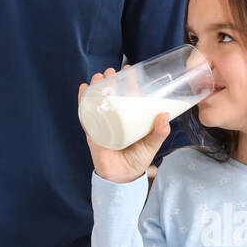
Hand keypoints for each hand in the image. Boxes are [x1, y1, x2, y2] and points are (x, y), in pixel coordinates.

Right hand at [77, 67, 169, 184]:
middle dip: (109, 80)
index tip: (128, 69)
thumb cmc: (137, 160)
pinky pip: (85, 114)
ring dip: (96, 86)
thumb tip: (164, 114)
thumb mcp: (151, 145)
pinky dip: (83, 101)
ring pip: (97, 101)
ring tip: (99, 76)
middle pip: (110, 95)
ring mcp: (102, 123)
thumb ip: (159, 132)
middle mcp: (115, 118)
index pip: (128, 96)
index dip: (128, 82)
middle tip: (111, 71)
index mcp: (129, 118)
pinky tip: (83, 89)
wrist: (122, 177)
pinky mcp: (92, 131)